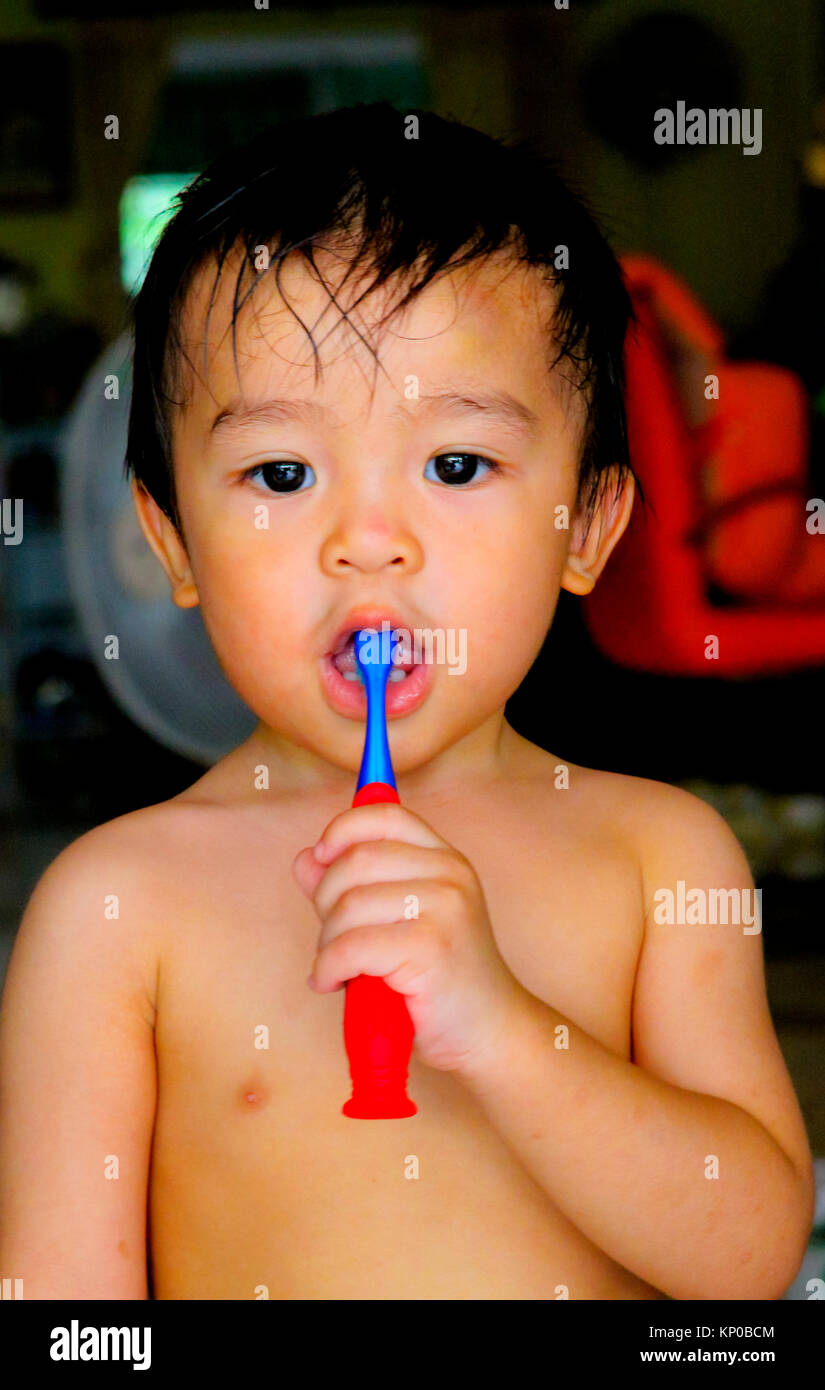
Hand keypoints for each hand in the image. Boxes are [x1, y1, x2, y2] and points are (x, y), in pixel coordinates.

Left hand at [292, 802, 528, 1075]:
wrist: (488, 1032)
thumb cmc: (438, 979)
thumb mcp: (394, 922)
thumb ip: (351, 888)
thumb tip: (305, 859)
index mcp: (444, 859)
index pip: (385, 816)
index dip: (343, 829)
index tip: (321, 855)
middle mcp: (449, 873)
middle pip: (356, 860)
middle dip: (326, 901)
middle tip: (331, 938)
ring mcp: (444, 906)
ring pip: (348, 906)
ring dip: (326, 943)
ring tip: (336, 968)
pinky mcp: (430, 945)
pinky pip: (350, 946)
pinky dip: (328, 967)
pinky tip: (332, 983)